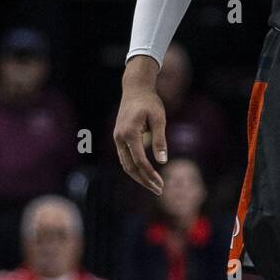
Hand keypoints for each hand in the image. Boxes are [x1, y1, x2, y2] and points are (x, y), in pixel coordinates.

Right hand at [114, 61, 166, 194]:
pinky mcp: (119, 138)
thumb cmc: (150, 103)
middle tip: (159, 190)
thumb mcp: (159, 119)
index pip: (140, 161)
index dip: (150, 174)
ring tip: (154, 185)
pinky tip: (146, 173)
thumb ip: (160, 140)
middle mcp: (120, 138)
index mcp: (129, 133)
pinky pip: (125, 158)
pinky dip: (134, 168)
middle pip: (130, 167)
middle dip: (144, 180)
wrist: (135, 89)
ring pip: (125, 164)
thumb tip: (163, 161)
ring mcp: (117, 138)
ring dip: (139, 177)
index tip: (161, 184)